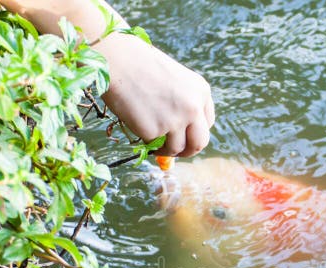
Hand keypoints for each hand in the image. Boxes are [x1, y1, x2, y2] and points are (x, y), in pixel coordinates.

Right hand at [93, 32, 214, 156]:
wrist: (117, 59)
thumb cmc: (141, 64)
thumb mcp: (174, 79)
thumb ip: (183, 103)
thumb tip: (181, 134)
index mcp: (201, 91)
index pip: (207, 123)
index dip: (195, 131)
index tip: (184, 134)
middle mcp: (193, 108)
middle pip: (200, 143)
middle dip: (188, 150)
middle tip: (175, 151)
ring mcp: (175, 121)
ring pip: (177, 149)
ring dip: (165, 149)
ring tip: (151, 137)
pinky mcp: (155, 131)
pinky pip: (154, 145)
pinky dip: (147, 141)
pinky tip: (138, 126)